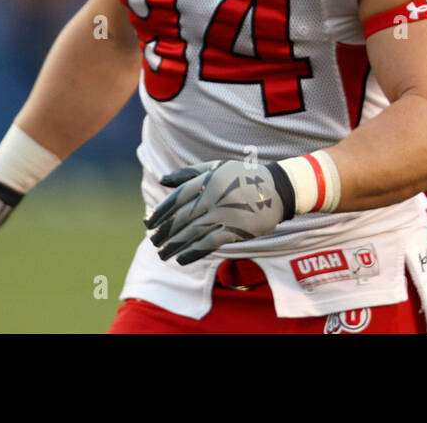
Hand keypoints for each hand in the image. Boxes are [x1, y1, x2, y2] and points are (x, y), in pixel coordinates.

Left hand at [145, 160, 289, 264]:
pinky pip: (209, 243)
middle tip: (153, 242)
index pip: (177, 198)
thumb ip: (188, 173)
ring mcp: (224, 213)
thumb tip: (162, 179)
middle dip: (165, 231)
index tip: (148, 223)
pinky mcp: (236, 229)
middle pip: (182, 217)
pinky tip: (182, 259)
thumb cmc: (243, 177)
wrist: (277, 188)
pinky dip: (193, 252)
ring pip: (192, 232)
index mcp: (207, 180)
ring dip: (174, 245)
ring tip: (162, 254)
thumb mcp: (216, 168)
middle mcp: (213, 196)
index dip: (161, 212)